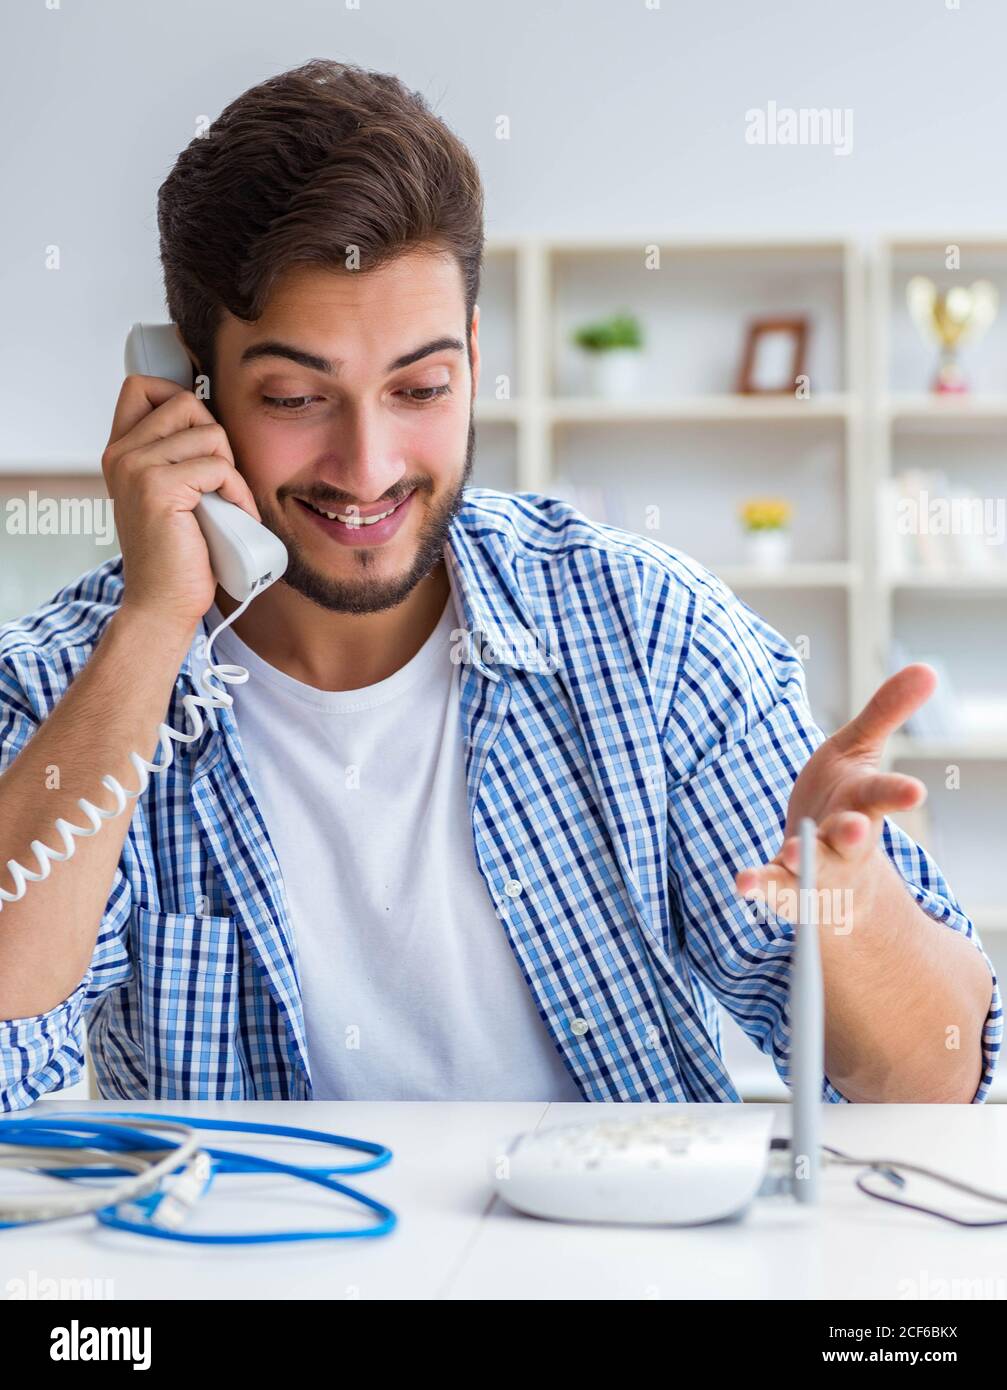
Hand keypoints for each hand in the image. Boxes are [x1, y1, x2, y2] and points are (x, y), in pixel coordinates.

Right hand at [102, 374, 261, 634]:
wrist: (162, 602)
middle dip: (215, 437)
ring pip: (210, 433)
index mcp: (120, 451)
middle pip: (185, 403)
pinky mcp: (160, 488)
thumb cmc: (175, 553)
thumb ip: (173, 455)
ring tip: (226, 503)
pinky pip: (219, 467)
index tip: (200, 434)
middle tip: (218, 480)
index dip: (178, 396)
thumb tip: (208, 419)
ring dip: (231, 470)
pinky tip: (234, 516)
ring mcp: (137, 469)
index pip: (141, 386)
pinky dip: (238, 492)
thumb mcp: (168, 494)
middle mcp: (121, 454)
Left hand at [734, 665, 935, 922]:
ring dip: (804, 861)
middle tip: (855, 827)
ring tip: (791, 855)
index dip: (899, 793)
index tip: (916, 791)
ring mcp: (817, 867)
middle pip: (852, 837)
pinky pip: (773, 886)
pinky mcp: (787, 885)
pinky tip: (743, 883)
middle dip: (853, 832)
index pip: (884, 795)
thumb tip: (927, 669)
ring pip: (813, 867)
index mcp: (864, 803)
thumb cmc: (845, 798)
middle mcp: (844, 840)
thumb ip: (886, 712)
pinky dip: (759, 884)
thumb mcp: (860, 749)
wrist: (833, 870)